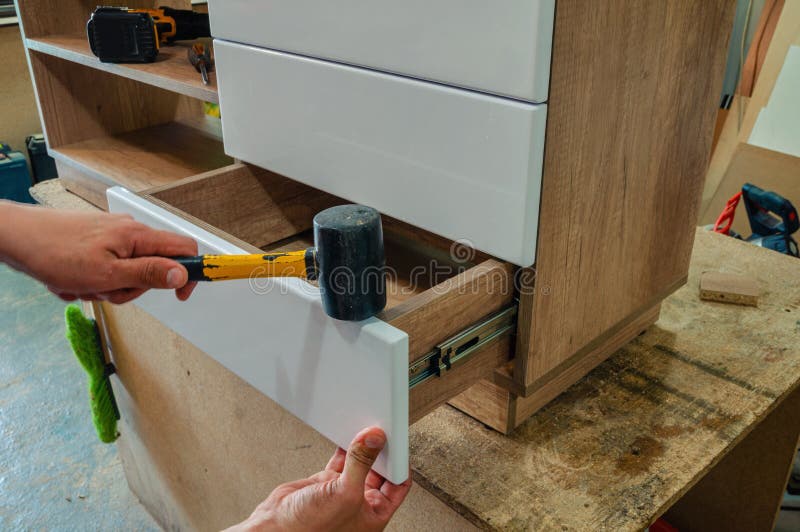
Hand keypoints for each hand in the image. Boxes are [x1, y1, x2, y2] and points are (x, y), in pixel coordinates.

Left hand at [0, 202, 197, 303]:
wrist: (16, 237)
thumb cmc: (56, 253)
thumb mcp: (107, 274)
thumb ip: (148, 274)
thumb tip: (183, 274)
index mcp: (138, 236)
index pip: (185, 249)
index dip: (189, 273)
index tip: (181, 294)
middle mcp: (129, 232)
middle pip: (154, 267)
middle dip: (133, 287)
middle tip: (108, 290)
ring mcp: (112, 237)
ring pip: (128, 272)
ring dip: (109, 287)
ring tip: (84, 284)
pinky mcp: (96, 243)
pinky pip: (108, 269)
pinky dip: (94, 280)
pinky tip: (74, 279)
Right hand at [229, 427, 411, 531]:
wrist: (274, 528)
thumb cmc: (310, 530)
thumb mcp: (344, 494)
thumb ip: (361, 463)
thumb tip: (375, 439)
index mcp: (374, 515)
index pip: (397, 484)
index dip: (400, 463)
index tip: (397, 441)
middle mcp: (360, 503)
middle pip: (380, 470)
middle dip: (381, 451)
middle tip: (381, 430)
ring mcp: (342, 491)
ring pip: (360, 462)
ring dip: (363, 446)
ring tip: (365, 428)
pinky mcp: (325, 482)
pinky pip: (342, 460)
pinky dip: (344, 447)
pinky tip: (346, 435)